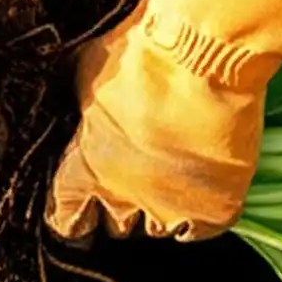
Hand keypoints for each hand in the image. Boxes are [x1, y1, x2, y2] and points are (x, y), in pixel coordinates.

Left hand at [46, 0, 281, 243]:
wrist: (205, 52)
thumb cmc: (142, 54)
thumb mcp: (85, 72)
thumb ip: (77, 102)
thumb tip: (77, 102)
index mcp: (85, 170)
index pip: (66, 219)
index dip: (74, 212)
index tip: (81, 205)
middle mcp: (123, 198)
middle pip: (116, 225)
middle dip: (123, 202)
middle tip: (138, 171)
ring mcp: (172, 207)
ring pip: (160, 228)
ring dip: (164, 206)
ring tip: (176, 172)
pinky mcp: (215, 209)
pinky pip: (202, 229)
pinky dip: (203, 212)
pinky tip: (204, 188)